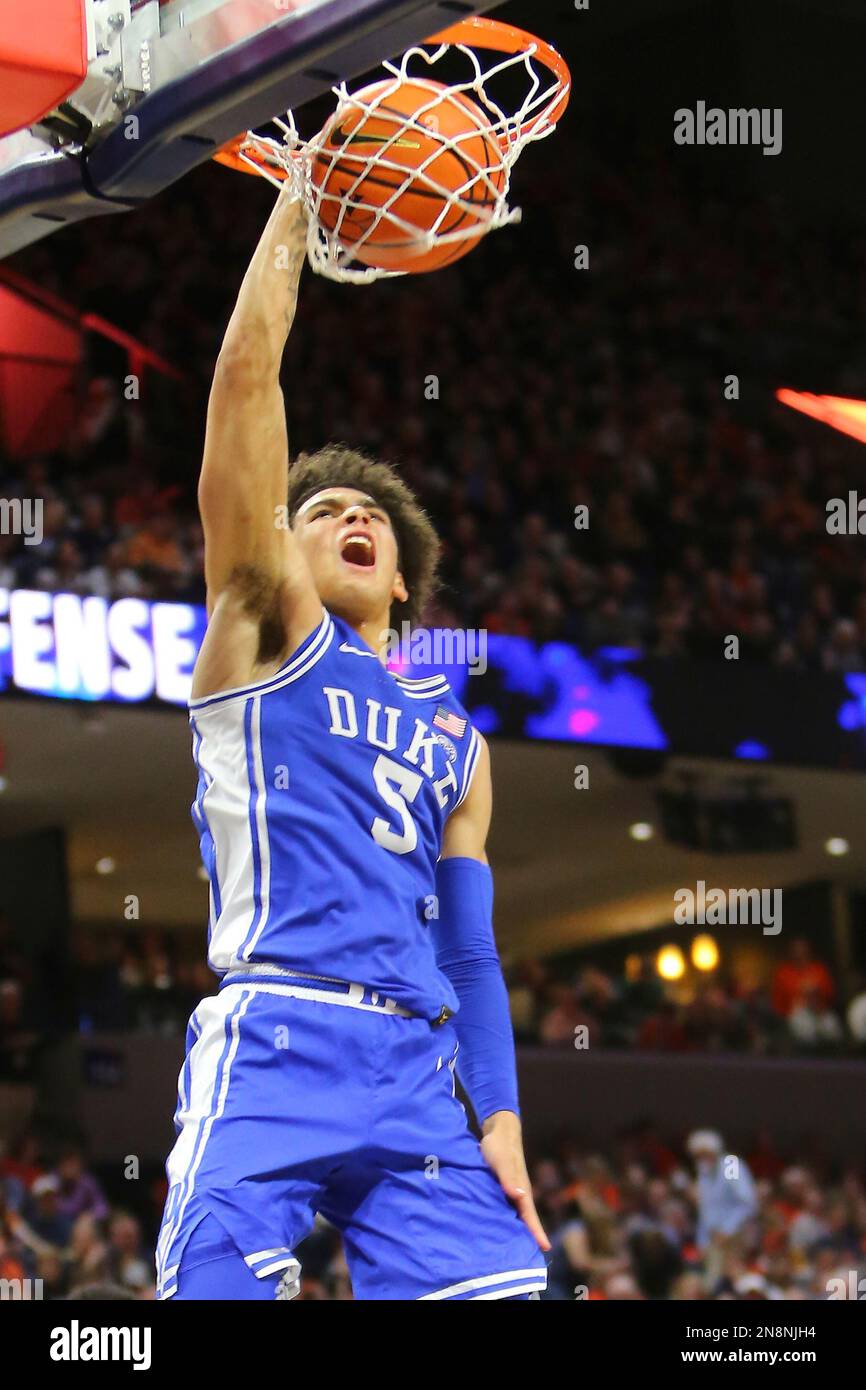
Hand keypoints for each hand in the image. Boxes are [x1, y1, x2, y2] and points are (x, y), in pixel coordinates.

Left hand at [480, 1110, 549, 1251]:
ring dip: (518, 1230)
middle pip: (526, 1220)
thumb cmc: (500, 1145)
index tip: (545, 1249)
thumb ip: (509, 1177)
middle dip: (529, 1238)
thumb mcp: (502, 1160)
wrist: (499, 1129)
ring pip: (516, 1215)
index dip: (537, 1232)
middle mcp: (519, 1193)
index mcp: (522, 1189)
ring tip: (515, 1252)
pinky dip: (507, 1220)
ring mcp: (512, 1191)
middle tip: (529, 1262)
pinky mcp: (503, 1188)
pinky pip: (507, 1209)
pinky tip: (500, 1228)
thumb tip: (518, 1196)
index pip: (530, 1215)